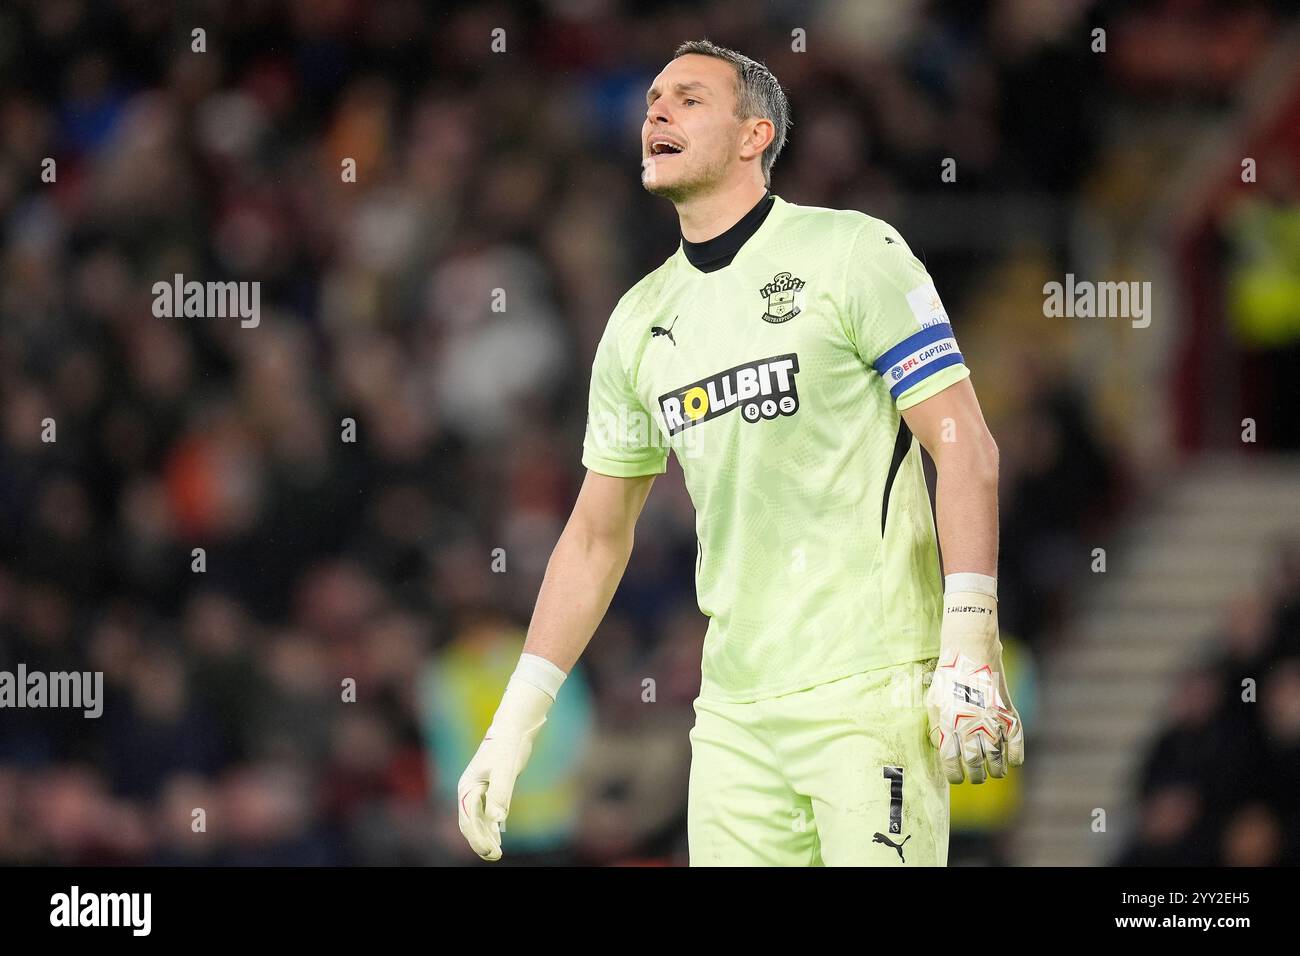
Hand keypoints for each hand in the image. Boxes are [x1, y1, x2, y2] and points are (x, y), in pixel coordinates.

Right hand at [457, 677, 553, 860]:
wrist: (515, 728)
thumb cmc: (507, 746)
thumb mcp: (505, 770)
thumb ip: (501, 793)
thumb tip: (498, 819)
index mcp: (467, 787)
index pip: (468, 819)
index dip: (478, 837)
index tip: (489, 850)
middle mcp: (470, 790)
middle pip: (470, 823)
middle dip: (480, 841)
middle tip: (494, 856)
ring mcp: (480, 790)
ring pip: (479, 820)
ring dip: (485, 836)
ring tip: (495, 854)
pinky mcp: (492, 788)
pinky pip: (488, 813)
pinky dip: (492, 826)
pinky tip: (499, 838)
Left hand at [924, 590, 1024, 783]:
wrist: (969, 650)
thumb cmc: (947, 677)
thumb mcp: (933, 702)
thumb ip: (936, 728)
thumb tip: (942, 751)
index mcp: (948, 722)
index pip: (951, 760)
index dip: (955, 775)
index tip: (957, 779)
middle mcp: (970, 723)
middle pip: (975, 762)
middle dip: (976, 775)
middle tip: (976, 777)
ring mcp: (991, 718)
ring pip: (997, 756)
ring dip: (995, 769)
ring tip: (993, 773)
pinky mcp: (1007, 710)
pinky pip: (1016, 740)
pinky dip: (1016, 755)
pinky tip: (1012, 762)